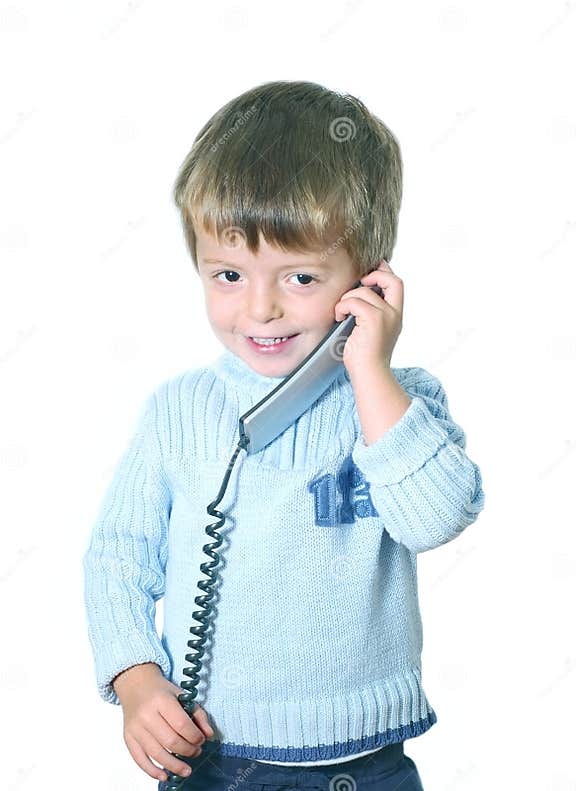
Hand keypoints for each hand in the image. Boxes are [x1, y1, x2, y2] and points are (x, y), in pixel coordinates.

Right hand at [114, 663, 214, 781]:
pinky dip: (152, 771)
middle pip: (170, 741)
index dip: (195, 736)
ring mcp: (135, 728)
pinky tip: (164, 776)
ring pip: (156, 753)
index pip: (182, 724)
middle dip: (187, 751)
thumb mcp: (182, 695)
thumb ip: (198, 714)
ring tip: (186, 770)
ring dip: (174, 765)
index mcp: (162, 700)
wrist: (135, 685)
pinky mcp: (128, 738)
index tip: (202, 740)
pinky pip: (139, 759)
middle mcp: (146, 714)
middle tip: (196, 752)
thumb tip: (209, 735)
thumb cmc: (161, 691)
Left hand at [334, 260, 403, 376]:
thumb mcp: (371, 332)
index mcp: (395, 316)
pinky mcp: (374, 319)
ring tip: (342, 313)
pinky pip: (353, 301)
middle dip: (374, 275)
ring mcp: (386, 315)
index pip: (397, 284)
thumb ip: (370, 313)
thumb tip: (356, 295)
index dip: (384, 272)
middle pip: (392, 280)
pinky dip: (342, 307)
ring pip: (363, 291)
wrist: (369, 374)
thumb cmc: (365, 358)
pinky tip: (339, 317)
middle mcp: (394, 314)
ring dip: (347, 299)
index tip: (371, 270)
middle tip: (358, 283)